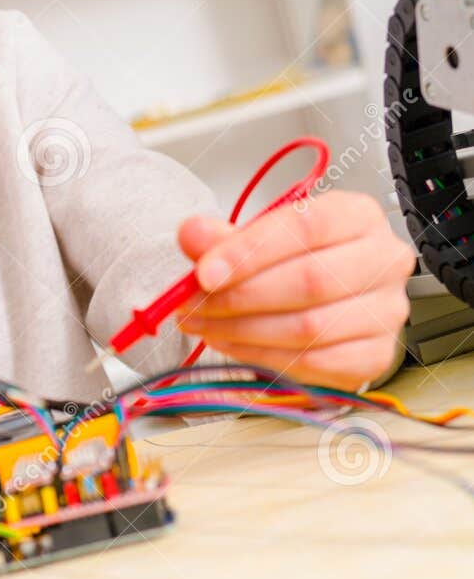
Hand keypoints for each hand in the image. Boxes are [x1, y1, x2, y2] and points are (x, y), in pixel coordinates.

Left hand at [174, 191, 414, 388]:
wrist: (334, 303)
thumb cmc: (299, 262)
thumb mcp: (261, 239)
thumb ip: (225, 237)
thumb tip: (193, 234)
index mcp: (358, 215)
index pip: (306, 227)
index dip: (249, 251)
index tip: (204, 273)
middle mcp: (384, 260)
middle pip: (310, 281)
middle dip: (239, 297)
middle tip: (194, 306)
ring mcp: (386, 311)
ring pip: (308, 327)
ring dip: (243, 331)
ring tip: (205, 326)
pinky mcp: (375, 355)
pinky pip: (313, 362)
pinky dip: (263, 356)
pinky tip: (233, 345)